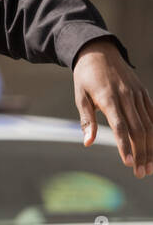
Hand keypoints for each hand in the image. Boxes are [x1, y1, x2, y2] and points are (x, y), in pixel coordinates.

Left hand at [74, 38, 152, 176]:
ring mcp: (138, 95)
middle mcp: (126, 97)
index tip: (128, 163)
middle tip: (140, 173)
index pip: (120, 127)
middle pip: (138, 130)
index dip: (125, 146)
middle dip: (141, 153)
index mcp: (108, 98)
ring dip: (151, 147)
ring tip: (149, 166)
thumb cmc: (85, 77)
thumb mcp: (80, 96)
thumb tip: (87, 142)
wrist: (99, 52)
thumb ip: (86, 120)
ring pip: (149, 125)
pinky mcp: (144, 93)